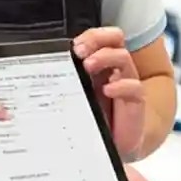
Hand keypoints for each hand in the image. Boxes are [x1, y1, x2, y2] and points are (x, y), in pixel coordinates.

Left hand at [73, 27, 144, 158]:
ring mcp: (126, 82)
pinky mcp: (135, 101)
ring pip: (123, 57)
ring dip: (104, 57)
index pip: (101, 37)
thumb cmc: (94, 116)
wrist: (115, 144)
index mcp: (100, 63)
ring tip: (88, 66)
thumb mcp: (77, 95)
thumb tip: (45, 67)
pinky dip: (120, 85)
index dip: (91, 36)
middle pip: (115, 39)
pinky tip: (107, 90)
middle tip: (80, 52)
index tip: (74, 46)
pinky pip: (133, 87)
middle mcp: (114, 69)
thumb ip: (68, 80)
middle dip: (96, 40)